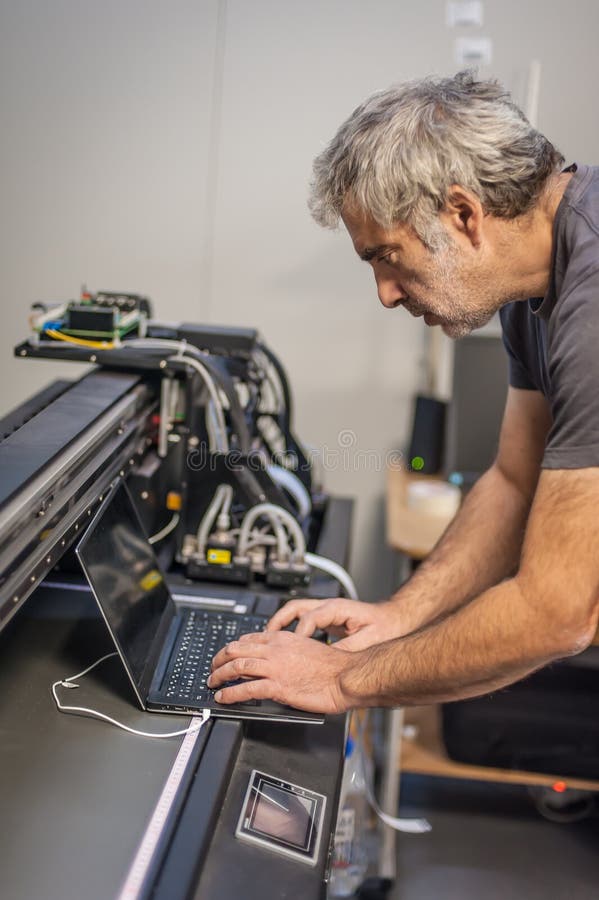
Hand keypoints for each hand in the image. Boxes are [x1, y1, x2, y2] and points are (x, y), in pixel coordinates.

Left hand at [208, 630, 351, 713]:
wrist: (346, 676)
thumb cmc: (334, 667)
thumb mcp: (306, 649)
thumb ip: (287, 653)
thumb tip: (275, 663)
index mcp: (283, 638)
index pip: (249, 638)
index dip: (234, 647)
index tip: (228, 654)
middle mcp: (276, 649)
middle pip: (236, 649)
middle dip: (219, 659)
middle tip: (213, 667)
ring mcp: (275, 667)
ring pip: (237, 666)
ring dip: (220, 675)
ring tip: (212, 683)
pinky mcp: (278, 686)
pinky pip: (246, 689)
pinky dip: (230, 693)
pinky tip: (223, 698)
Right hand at [266, 597, 405, 650]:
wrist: (398, 619)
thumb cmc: (387, 626)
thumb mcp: (368, 640)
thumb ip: (347, 649)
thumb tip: (329, 661)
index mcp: (337, 608)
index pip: (309, 618)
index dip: (299, 635)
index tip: (293, 649)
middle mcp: (329, 606)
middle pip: (294, 607)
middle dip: (278, 622)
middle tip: (267, 638)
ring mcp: (327, 611)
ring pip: (295, 612)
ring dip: (281, 625)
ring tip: (270, 641)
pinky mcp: (328, 619)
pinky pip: (303, 621)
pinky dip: (291, 630)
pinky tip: (287, 644)